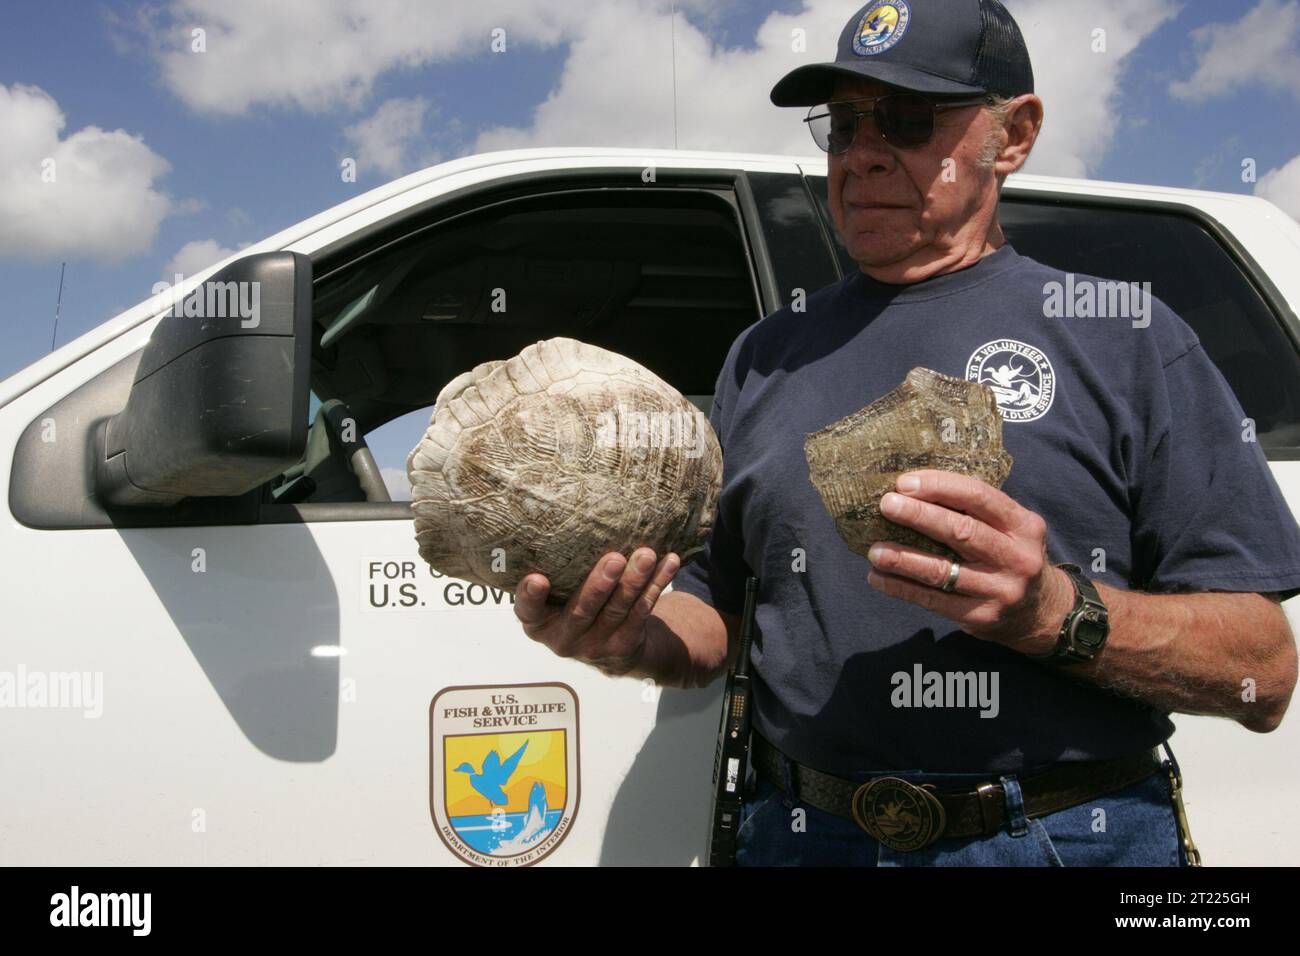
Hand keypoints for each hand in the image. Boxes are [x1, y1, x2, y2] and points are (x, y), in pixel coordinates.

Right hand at [514, 547, 680, 675]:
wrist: (608, 643)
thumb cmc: (575, 603)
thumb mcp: (556, 594)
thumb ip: (558, 570)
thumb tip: (566, 513)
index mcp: (537, 622)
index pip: (528, 610)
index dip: (530, 597)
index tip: (538, 579)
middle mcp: (562, 638)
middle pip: (582, 611)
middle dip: (599, 585)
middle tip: (615, 559)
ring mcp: (593, 646)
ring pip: (617, 611)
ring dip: (634, 581)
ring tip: (647, 555)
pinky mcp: (622, 646)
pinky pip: (641, 613)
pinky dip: (656, 585)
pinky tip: (669, 563)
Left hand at [864, 469, 1073, 655]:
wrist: (1039, 612)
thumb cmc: (1009, 556)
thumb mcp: (1009, 529)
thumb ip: (974, 511)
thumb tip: (911, 489)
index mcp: (1023, 525)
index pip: (979, 497)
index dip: (941, 486)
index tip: (905, 483)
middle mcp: (1016, 557)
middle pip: (962, 532)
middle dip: (920, 516)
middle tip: (887, 505)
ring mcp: (999, 590)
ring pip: (943, 570)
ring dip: (903, 559)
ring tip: (874, 550)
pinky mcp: (981, 616)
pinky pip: (934, 600)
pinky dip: (901, 588)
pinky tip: (878, 577)